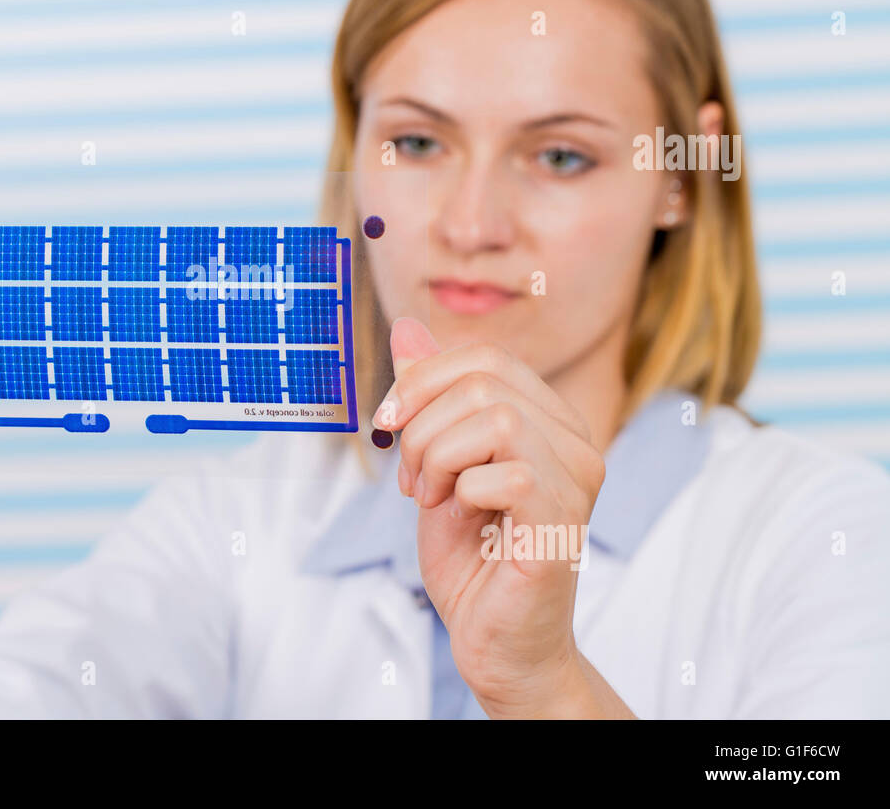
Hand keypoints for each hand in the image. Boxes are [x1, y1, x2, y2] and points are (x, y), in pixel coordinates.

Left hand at [374, 318, 619, 717]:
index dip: (422, 379)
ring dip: (437, 457)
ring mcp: (578, 483)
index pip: (486, 358)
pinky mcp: (563, 523)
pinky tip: (463, 520)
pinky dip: (462, 492)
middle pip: (482, 381)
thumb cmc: (472, 559)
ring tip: (433, 498)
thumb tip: (407, 326)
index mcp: (549, 422)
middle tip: (412, 477)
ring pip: (493, 418)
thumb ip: (428, 399)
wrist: (495, 642)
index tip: (390, 424)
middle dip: (422, 423)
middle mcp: (576, 444)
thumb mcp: (436, 464)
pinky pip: (506, 474)